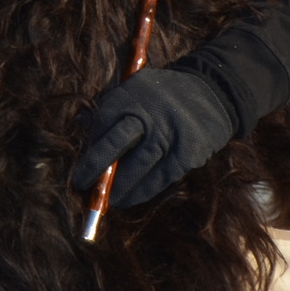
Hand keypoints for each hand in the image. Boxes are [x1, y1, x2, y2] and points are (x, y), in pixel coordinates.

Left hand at [70, 67, 237, 207]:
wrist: (212, 92)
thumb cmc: (160, 97)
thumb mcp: (133, 89)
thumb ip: (109, 107)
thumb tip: (79, 125)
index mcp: (127, 96)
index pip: (100, 127)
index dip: (88, 153)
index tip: (77, 172)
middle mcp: (147, 114)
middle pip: (115, 145)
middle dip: (96, 170)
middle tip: (82, 187)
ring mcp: (169, 133)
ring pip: (138, 166)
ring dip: (119, 188)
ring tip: (108, 201)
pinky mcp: (187, 152)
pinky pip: (161, 177)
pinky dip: (143, 191)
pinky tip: (131, 199)